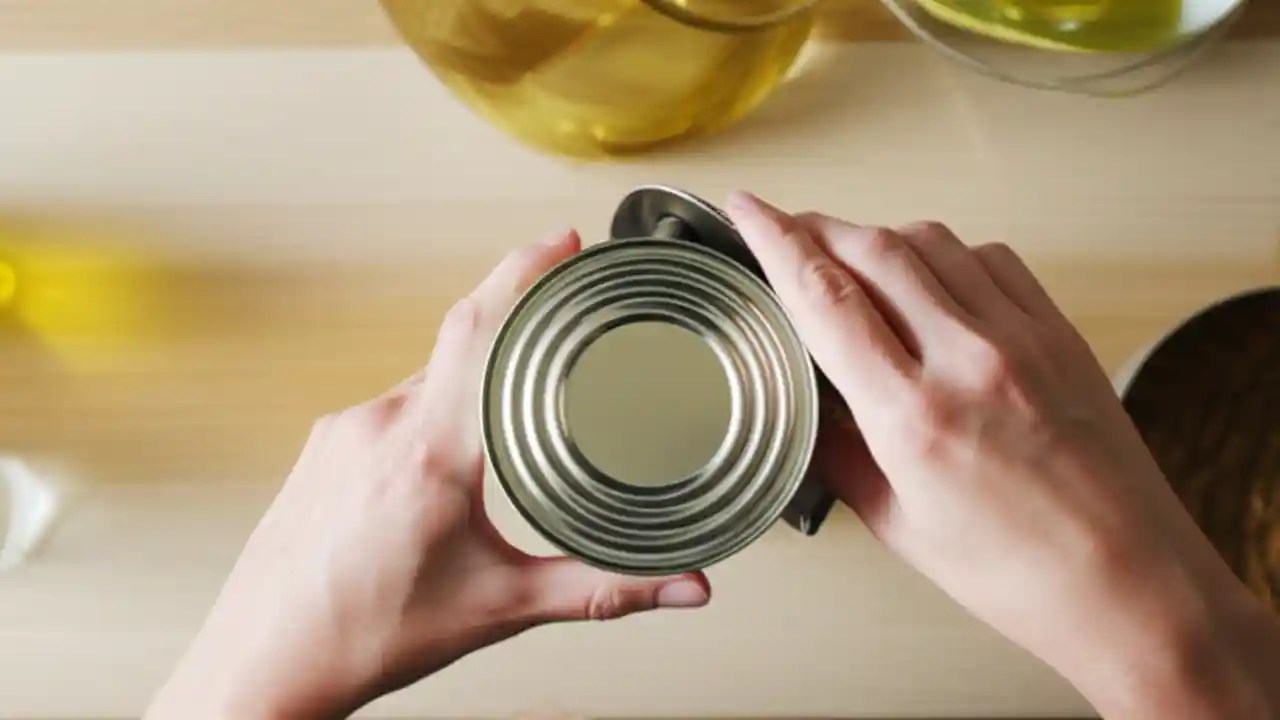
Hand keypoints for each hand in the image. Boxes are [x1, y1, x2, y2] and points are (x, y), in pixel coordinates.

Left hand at [146, 230, 710, 719]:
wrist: (268, 662)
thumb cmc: (366, 636)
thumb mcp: (501, 606)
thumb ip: (601, 589)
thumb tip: (680, 585)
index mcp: (429, 454)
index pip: (479, 329)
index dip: (523, 272)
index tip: (559, 244)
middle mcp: (378, 427)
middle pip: (459, 345)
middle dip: (514, 336)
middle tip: (559, 330)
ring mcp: (341, 433)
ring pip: (424, 380)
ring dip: (469, 386)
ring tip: (508, 414)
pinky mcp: (319, 448)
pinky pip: (389, 406)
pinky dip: (429, 414)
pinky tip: (446, 457)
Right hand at [725, 193, 1279, 718]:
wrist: (1130, 581)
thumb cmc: (1019, 571)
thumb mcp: (898, 524)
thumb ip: (839, 454)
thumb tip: (804, 405)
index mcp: (913, 417)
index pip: (824, 298)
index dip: (774, 240)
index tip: (745, 208)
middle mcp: (968, 361)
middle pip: (873, 249)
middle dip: (817, 226)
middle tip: (786, 227)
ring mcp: (1022, 339)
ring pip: (932, 241)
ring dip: (877, 235)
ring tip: (850, 254)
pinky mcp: (1060, 333)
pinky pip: (992, 258)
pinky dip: (945, 251)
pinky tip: (930, 274)